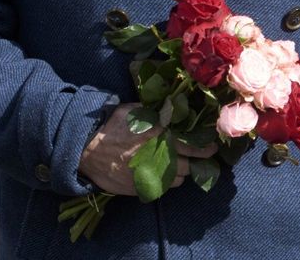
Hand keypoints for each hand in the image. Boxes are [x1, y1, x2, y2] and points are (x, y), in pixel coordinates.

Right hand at [78, 104, 216, 195]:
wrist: (86, 149)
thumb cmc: (111, 125)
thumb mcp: (136, 111)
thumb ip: (157, 113)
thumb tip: (176, 110)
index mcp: (159, 137)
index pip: (192, 147)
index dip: (205, 149)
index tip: (213, 149)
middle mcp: (157, 159)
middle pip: (188, 167)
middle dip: (195, 164)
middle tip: (197, 160)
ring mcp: (149, 176)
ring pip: (176, 180)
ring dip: (180, 174)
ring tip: (178, 167)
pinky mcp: (139, 189)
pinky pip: (160, 188)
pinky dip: (164, 182)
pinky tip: (160, 174)